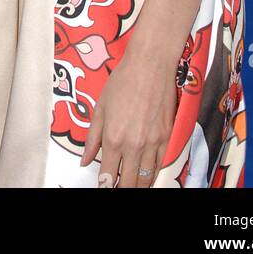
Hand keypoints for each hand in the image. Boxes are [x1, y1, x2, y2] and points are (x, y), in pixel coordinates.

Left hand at [80, 48, 178, 187]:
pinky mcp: (167, 138)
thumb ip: (92, 138)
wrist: (150, 65)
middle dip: (121, 188)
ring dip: (138, 185)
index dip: (104, 185)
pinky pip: (161, 166)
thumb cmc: (122, 81)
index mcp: (113, 138)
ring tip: (131, 185)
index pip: (108, 175)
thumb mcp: (100, 108)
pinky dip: (153, 175)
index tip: (103, 186)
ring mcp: (153, 143)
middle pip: (129, 183)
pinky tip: (147, 175)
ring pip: (146, 178)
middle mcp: (133, 145)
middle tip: (117, 187)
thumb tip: (84, 161)